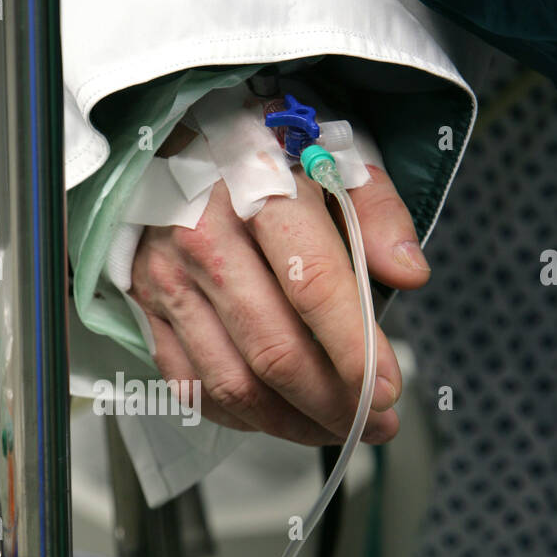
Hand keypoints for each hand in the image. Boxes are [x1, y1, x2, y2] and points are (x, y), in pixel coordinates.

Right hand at [129, 142, 429, 445]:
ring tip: (336, 427)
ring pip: (232, 383)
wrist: (175, 130)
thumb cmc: (264, 145)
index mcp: (256, 191)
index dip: (356, 352)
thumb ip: (378, 212)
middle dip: (334, 403)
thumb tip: (410, 274)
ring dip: (292, 422)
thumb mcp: (332, 152)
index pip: (314, 288)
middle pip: (274, 351)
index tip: (388, 391)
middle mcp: (201, 240)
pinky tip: (280, 416)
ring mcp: (167, 279)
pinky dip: (240, 417)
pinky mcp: (146, 306)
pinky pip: (192, 386)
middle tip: (376, 422)